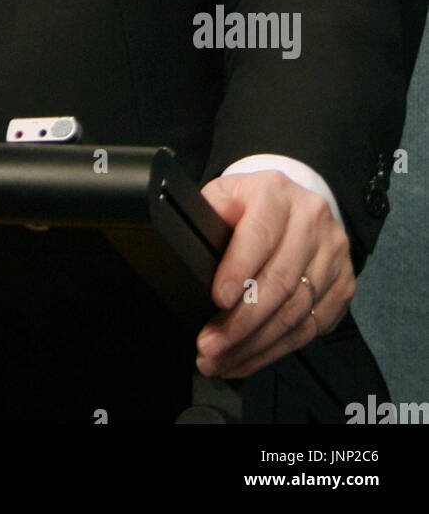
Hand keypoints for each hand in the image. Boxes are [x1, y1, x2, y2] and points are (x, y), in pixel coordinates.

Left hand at [195, 170, 355, 379]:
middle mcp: (312, 221)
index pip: (260, 234)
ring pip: (295, 312)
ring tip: (220, 360)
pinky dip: (275, 350)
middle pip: (280, 282)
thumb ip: (216, 205)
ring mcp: (333, 255)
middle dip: (240, 322)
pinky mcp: (344, 285)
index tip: (218, 299)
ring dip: (254, 344)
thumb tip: (214, 215)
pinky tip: (247, 358)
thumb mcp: (227, 194)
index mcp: (277, 193)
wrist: (295, 207)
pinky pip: (310, 329)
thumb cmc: (251, 206)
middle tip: (209, 346)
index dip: (239, 269)